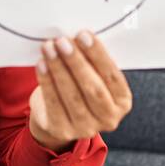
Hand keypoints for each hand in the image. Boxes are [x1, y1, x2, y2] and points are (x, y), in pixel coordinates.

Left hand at [28, 29, 132, 152]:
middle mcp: (108, 118)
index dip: (98, 55)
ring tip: (49, 48)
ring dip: (58, 68)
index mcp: (122, 102)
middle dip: (76, 62)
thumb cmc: (79, 88)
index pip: (112, 76)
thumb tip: (75, 38)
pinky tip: (41, 64)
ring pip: (72, 95)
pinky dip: (46, 82)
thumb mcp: (92, 76)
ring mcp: (85, 128)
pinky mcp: (61, 130)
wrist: (57, 118)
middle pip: (93, 88)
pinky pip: (53, 103)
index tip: (84, 35)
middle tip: (62, 41)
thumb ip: (91, 61)